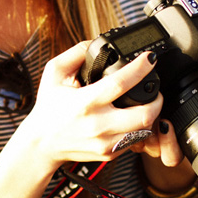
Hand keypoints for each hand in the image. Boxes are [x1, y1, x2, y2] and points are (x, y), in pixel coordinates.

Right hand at [21, 43, 163, 169]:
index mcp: (85, 102)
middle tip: (154, 89)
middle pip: (144, 114)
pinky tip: (134, 119)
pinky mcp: (109, 153)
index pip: (120, 83)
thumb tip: (96, 43)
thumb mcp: (53, 73)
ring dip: (151, 115)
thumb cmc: (48, 107)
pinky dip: (140, 128)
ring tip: (147, 104)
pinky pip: (135, 141)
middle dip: (157, 99)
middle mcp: (97, 124)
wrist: (41, 144)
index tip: (149, 58)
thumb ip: (75, 53)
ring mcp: (105, 142)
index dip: (140, 68)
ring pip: (145, 130)